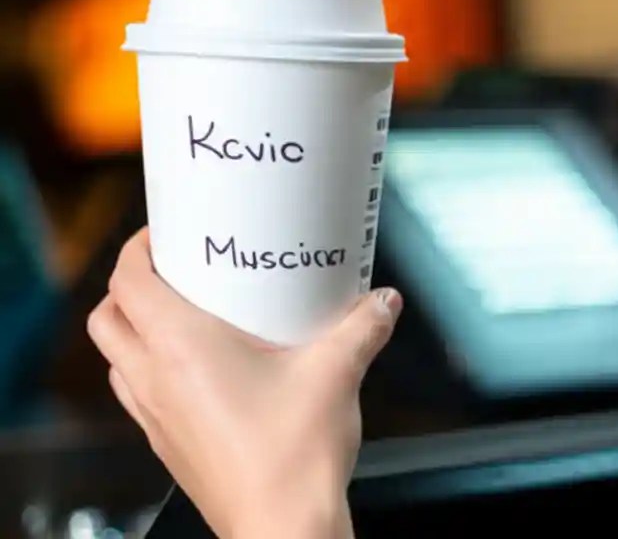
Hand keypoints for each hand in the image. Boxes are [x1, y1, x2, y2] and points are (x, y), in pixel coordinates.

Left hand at [87, 228, 401, 537]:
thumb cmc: (292, 457)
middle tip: (177, 272)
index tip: (166, 234)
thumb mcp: (337, 373)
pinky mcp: (168, 445)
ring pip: (117, 359)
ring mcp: (155, 417)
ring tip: (189, 317)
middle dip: (129, 287)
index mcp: (180, 348)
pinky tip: (206, 372)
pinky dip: (153, 371)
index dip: (137, 249)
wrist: (283, 527)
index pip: (127, 281)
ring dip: (137, 330)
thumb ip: (362, 327)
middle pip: (107, 318)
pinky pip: (139, 394)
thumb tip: (384, 301)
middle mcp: (154, 379)